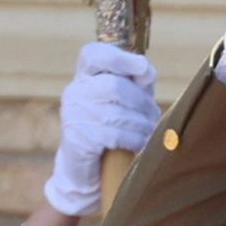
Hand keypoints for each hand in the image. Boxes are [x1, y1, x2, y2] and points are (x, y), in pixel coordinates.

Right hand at [40, 42, 160, 220]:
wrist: (85, 172)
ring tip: (146, 132)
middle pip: (116, 86)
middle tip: (152, 115)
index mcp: (84, 78)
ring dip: (141, 124)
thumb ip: (136, 84)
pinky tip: (137, 144)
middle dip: (142, 102)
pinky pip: (114, 134)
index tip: (144, 69)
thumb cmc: (111, 132)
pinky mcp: (77, 138)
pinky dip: (133, 140)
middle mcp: (75, 92)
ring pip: (119, 112)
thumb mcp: (124, 103)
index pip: (94, 54)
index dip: (121, 58)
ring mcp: (73, 114)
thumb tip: (146, 71)